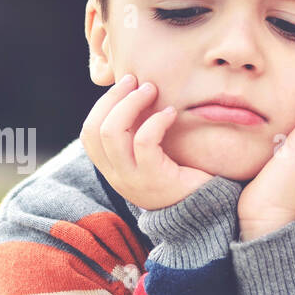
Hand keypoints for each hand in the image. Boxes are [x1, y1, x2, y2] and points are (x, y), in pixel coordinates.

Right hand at [80, 73, 214, 210]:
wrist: (206, 212)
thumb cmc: (182, 178)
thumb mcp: (151, 158)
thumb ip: (138, 136)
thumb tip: (135, 95)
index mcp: (112, 169)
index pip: (88, 133)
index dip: (102, 105)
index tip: (125, 86)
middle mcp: (116, 176)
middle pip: (96, 129)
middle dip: (114, 98)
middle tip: (137, 82)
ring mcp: (132, 179)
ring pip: (113, 132)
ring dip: (131, 103)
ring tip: (151, 90)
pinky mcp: (155, 180)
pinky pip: (144, 142)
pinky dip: (155, 121)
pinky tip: (171, 113)